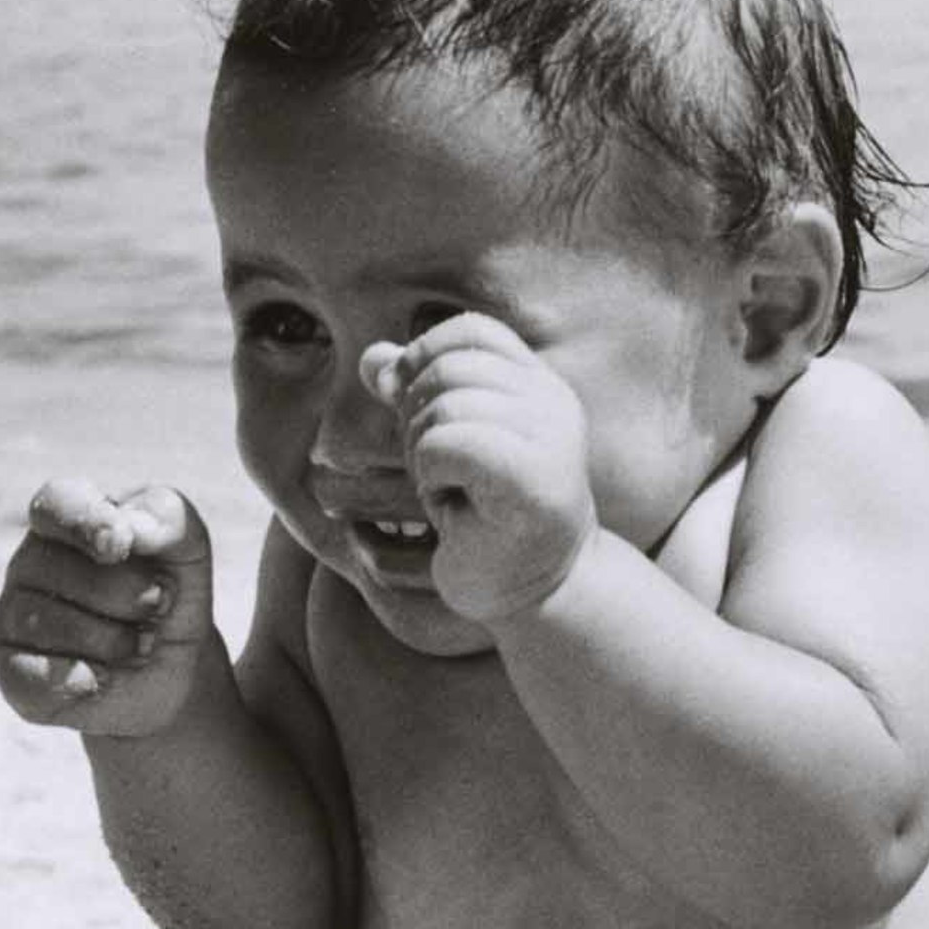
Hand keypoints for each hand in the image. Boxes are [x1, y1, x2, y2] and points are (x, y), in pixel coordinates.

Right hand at [0, 479, 213, 736]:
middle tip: (158, 607)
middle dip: (129, 594)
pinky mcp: (12, 673)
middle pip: (61, 568)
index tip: (119, 545)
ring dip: (118, 641)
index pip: (57, 502)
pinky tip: (107, 677)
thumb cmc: (170, 599)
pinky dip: (90, 681)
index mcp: (66, 520)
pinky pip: (41, 676)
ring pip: (54, 624)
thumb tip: (126, 528)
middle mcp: (29, 564)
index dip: (86, 521)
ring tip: (139, 644)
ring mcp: (12, 617)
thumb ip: (167, 520)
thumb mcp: (188, 553)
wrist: (170, 673)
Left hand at [360, 313, 592, 622]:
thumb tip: (373, 362)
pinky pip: (448, 443)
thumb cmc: (490, 525)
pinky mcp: (532, 479)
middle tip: (433, 470)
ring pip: (447, 405)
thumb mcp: (450, 449)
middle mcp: (555, 405)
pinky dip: (431, 477)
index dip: (424, 356)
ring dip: (423, 454)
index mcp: (542, 389)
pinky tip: (451, 509)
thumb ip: (417, 397)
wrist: (540, 596)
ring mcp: (551, 440)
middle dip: (417, 416)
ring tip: (446, 493)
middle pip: (451, 367)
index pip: (472, 333)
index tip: (409, 408)